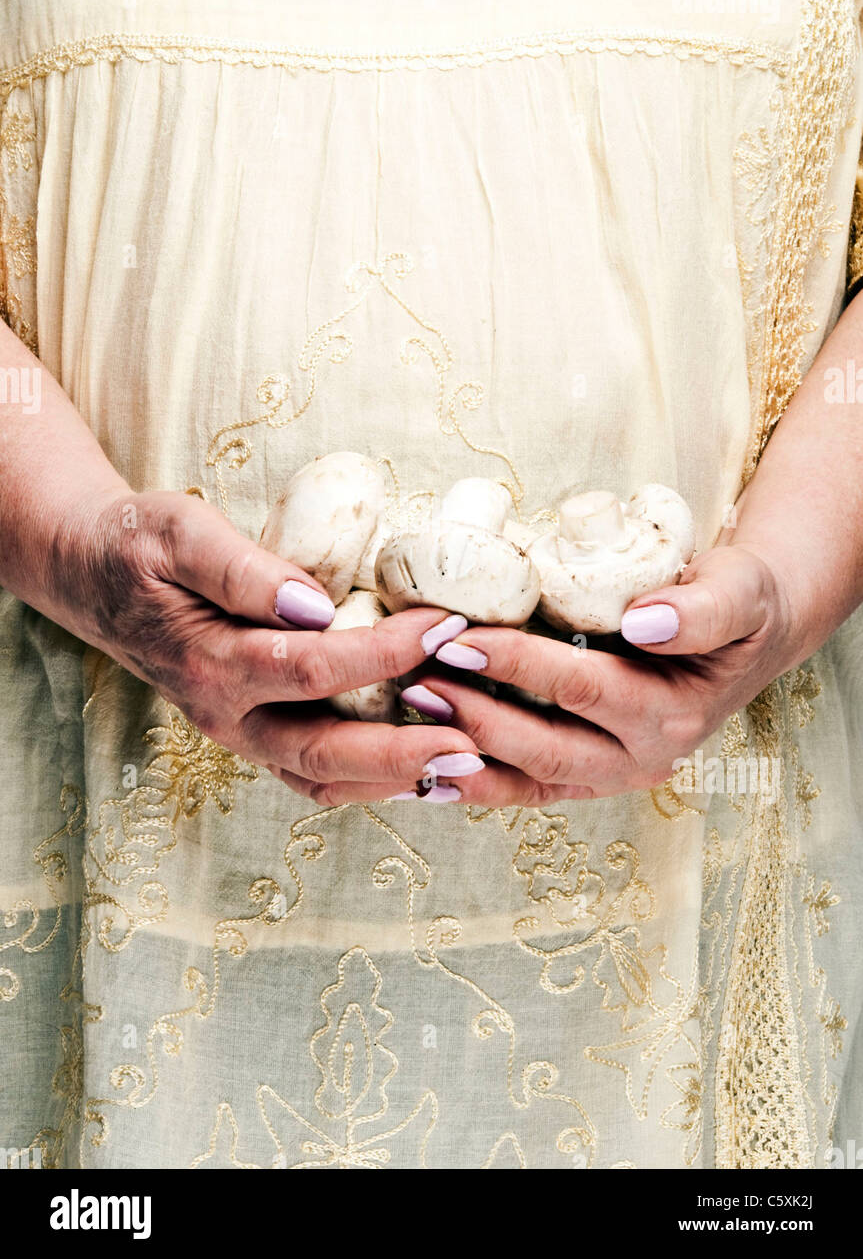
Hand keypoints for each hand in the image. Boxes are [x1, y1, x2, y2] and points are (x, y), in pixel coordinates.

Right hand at [44, 487, 482, 794]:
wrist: (95, 577)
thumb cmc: (140, 545)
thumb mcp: (180, 531)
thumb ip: (243, 568)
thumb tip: (315, 604)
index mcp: (209, 664)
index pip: (311, 668)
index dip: (385, 651)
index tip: (447, 622)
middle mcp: (224, 716)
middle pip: (322, 754)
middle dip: (403, 751)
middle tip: (476, 739)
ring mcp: (239, 734)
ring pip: (321, 780)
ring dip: (394, 780)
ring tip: (466, 768)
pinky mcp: (254, 734)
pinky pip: (314, 774)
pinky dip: (371, 779)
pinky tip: (423, 766)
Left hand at [311, 544, 792, 805]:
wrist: (750, 633)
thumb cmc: (740, 603)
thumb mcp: (737, 592)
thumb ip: (698, 610)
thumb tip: (644, 621)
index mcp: (672, 715)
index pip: (581, 690)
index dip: (516, 665)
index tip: (456, 638)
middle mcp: (640, 758)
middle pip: (544, 748)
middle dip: (474, 719)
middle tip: (414, 683)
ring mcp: (610, 775)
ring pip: (527, 782)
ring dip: (463, 759)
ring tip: (405, 726)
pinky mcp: (585, 776)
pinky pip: (524, 788)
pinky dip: (473, 784)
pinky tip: (419, 776)